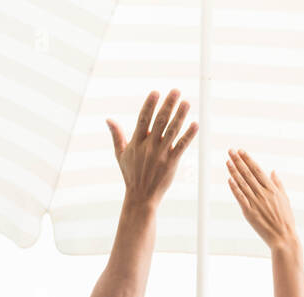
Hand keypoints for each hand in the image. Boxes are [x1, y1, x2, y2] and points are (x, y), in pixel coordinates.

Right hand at [106, 90, 197, 209]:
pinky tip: (195, 124)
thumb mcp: (121, 154)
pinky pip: (181, 146)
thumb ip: (117, 135)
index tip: (156, 92)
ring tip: (186, 102)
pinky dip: (188, 135)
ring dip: (180, 116)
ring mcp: (161, 155)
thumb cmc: (131, 175)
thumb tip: (108, 119)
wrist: (141, 197)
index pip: (143, 119)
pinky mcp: (172, 163)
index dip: (149, 105)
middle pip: (160, 122)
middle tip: (176, 91)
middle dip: (168, 105)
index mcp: (136, 143)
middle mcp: (149, 147)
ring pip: (172, 131)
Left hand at [226, 149, 298, 252]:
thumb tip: (273, 171)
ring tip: (227, 161)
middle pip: (248, 174)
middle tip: (230, 150)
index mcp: (272, 189)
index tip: (241, 151)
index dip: (248, 159)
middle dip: (238, 161)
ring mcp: (256, 203)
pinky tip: (229, 179)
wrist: (283, 237)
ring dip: (234, 171)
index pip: (257, 170)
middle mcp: (263, 193)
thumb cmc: (285, 219)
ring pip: (243, 184)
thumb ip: (278, 184)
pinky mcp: (250, 213)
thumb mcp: (285, 199)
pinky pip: (240, 198)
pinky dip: (234, 188)